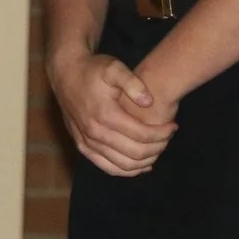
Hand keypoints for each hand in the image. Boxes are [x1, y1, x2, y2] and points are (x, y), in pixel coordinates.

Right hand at [48, 49, 177, 177]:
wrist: (65, 73)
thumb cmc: (93, 69)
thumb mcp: (113, 67)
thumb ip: (132, 82)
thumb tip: (148, 102)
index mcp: (105, 115)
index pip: (142, 135)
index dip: (162, 134)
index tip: (173, 127)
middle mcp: (95, 133)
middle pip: (135, 153)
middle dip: (157, 148)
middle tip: (168, 138)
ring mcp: (87, 143)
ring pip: (123, 165)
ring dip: (145, 162)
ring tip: (158, 149)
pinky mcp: (82, 147)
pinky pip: (107, 167)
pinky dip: (127, 170)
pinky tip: (141, 164)